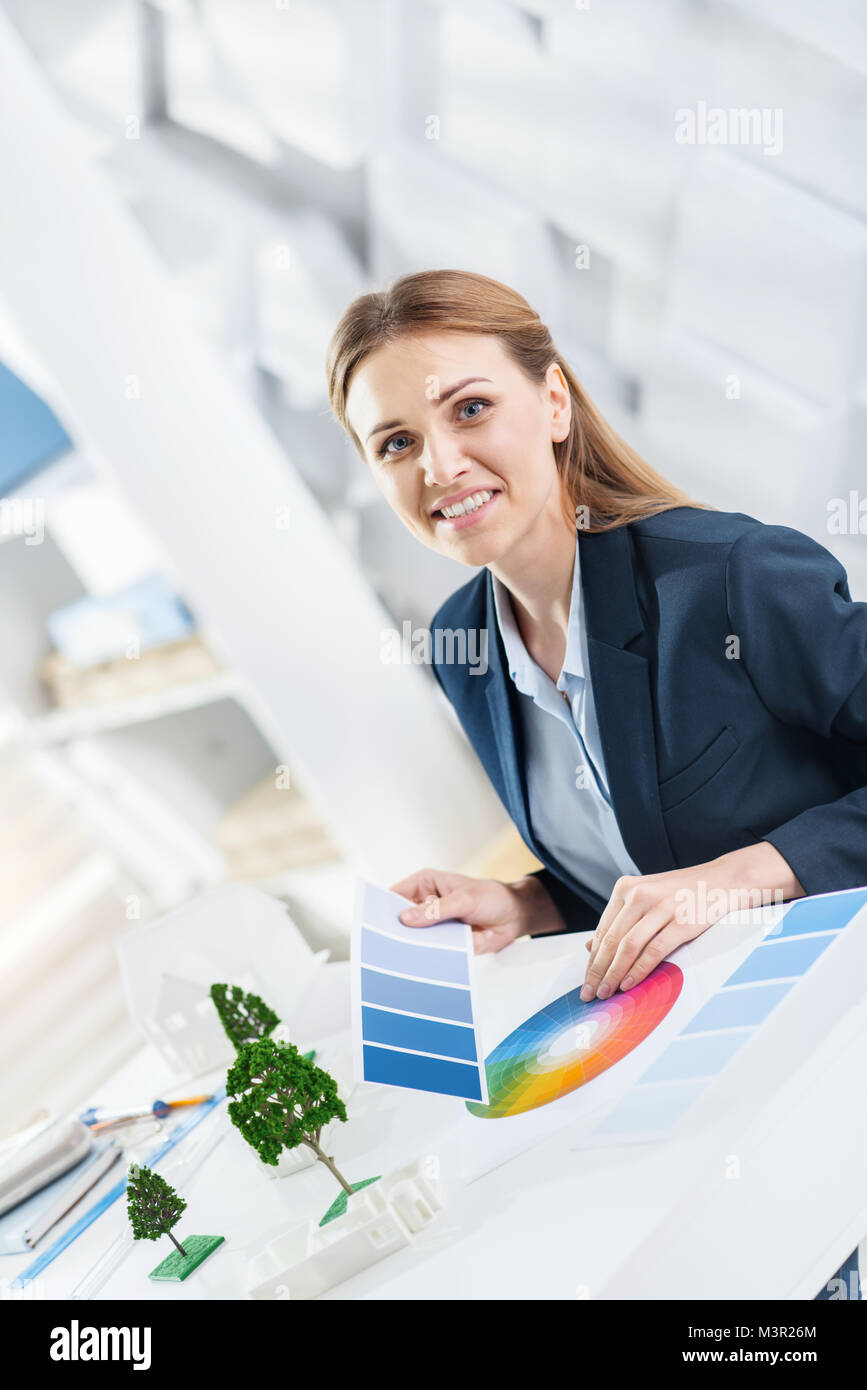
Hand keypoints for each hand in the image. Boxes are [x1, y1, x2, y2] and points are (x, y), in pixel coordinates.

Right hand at [389, 867, 564, 953]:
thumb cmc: (491, 897)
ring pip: (411, 938)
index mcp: (424, 884)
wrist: (514, 917)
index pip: (394, 894)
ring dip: (405, 948)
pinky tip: (414, 969)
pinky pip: (427, 952)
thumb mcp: (465, 900)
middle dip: (391, 932)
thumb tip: (405, 918)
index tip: (369, 922)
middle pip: (399, 919)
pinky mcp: (441, 943)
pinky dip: (422, 959)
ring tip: (393, 961)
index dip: (381, 907)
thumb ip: (437, 910)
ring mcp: (431, 925)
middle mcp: (423, 904)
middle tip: (377, 946)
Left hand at [580, 842, 804, 999]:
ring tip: (606, 993)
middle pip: (611, 940)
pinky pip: (653, 950)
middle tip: (589, 993)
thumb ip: (619, 920)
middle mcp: (639, 895)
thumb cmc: (680, 894)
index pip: (602, 930)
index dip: (592, 959)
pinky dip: (638, 970)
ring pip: (627, 946)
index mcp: (625, 888)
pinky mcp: (680, 921)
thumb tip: (587, 947)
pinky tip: (629, 984)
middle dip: (598, 971)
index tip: (585, 980)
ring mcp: (660, 907)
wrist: (722, 881)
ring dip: (614, 974)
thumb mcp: (645, 898)